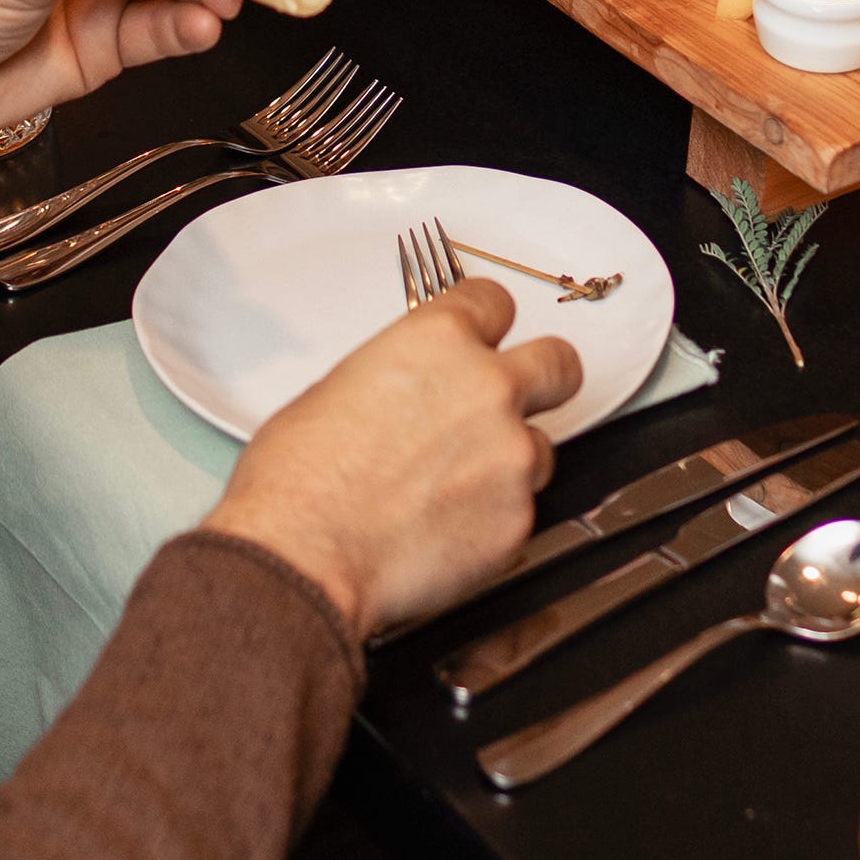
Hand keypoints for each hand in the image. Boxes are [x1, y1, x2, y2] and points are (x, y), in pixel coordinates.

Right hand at [204, 275, 583, 638]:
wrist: (304, 558)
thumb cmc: (299, 481)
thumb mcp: (336, 389)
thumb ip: (400, 376)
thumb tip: (413, 392)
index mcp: (438, 341)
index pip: (495, 302)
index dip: (488, 322)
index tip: (486, 337)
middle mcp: (488, 388)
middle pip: (559, 363)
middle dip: (545, 379)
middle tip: (522, 398)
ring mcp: (511, 455)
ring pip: (540, 448)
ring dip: (509, 462)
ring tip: (451, 490)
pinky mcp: (519, 520)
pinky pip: (520, 510)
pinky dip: (492, 519)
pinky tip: (444, 530)